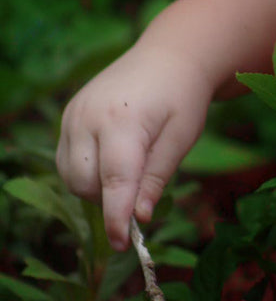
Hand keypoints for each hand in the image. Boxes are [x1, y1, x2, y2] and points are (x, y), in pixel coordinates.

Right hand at [56, 44, 214, 249]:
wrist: (169, 55)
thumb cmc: (183, 96)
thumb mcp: (182, 137)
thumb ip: (158, 177)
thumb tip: (138, 218)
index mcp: (123, 120)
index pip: (114, 181)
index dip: (116, 218)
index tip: (123, 245)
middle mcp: (89, 116)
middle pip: (85, 183)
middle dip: (109, 200)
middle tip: (141, 195)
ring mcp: (73, 114)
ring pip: (71, 175)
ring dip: (95, 188)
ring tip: (131, 170)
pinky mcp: (69, 114)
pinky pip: (67, 159)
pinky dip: (86, 171)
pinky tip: (113, 159)